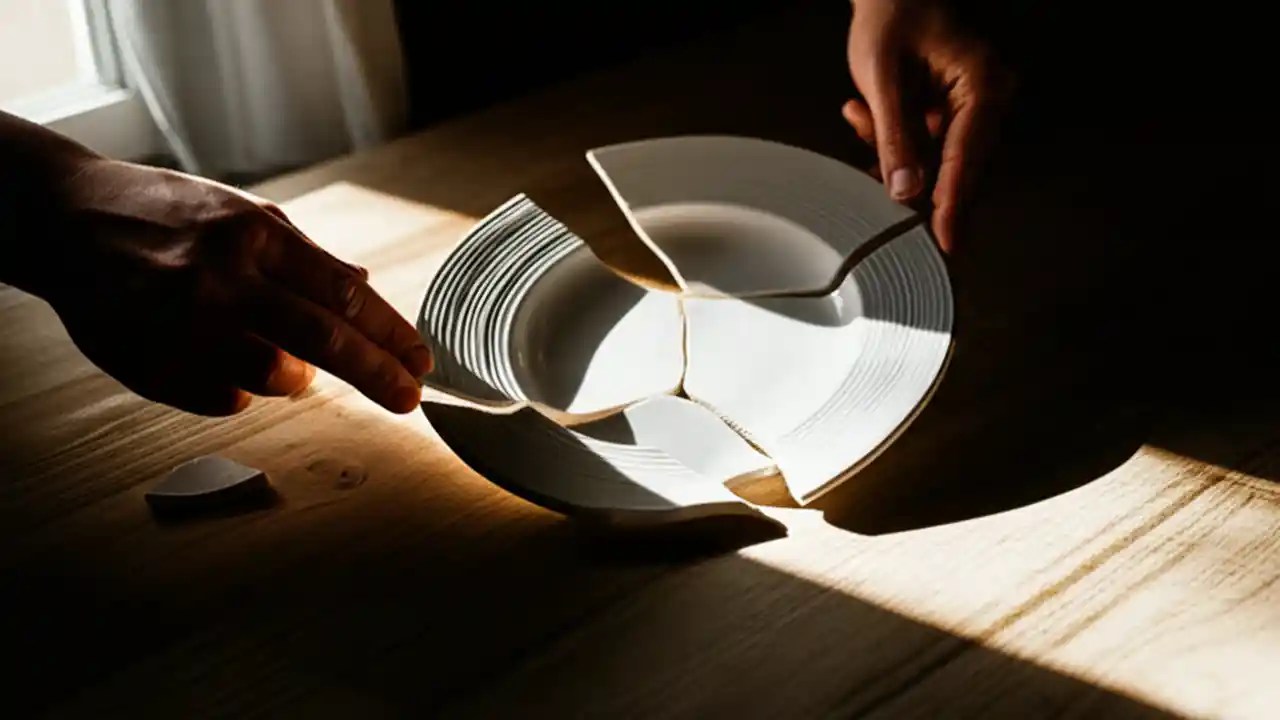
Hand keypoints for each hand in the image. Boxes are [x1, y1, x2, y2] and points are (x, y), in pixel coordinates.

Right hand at [41, 158, 430, 415]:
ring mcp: (184, 326)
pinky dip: (239, 386)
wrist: (63, 220)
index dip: (391, 332)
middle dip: (379, 374)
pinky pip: (225, 398)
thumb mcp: (239, 211)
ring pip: (276, 379)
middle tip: (410, 398)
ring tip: (284, 360)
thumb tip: (362, 285)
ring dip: (295, 378)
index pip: (344, 293)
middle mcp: (223, 279)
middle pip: (324, 340)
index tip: (420, 360)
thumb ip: (302, 254)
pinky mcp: (152, 365)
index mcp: (254, 235)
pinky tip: (222, 357)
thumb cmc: (165, 214)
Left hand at [843, 0, 1013, 251]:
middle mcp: (986, 100)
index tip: (946, 241)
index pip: (966, 158)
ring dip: (894, 154)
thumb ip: (894, 135)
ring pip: (936, 162)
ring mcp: (969, 109)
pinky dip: (892, 143)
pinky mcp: (949, 115)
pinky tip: (864, 114)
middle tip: (894, 220)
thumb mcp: (882, 79)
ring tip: (863, 114)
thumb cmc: (891, 19)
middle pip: (959, 168)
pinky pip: (925, 148)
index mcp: (981, 86)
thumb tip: (903, 190)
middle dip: (915, 182)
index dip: (952, 203)